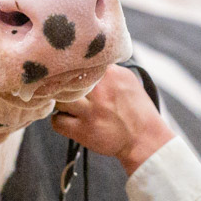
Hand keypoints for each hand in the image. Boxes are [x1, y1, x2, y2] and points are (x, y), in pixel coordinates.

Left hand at [52, 65, 175, 175]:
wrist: (144, 139)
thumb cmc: (135, 109)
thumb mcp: (127, 80)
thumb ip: (106, 69)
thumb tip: (85, 61)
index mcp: (112, 74)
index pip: (80, 62)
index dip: (73, 69)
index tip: (73, 75)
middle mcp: (100, 90)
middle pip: (66, 79)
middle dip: (65, 85)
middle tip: (68, 91)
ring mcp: (91, 111)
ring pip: (59, 99)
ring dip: (62, 102)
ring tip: (71, 106)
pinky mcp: (83, 131)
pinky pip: (56, 121)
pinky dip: (60, 121)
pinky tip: (70, 120)